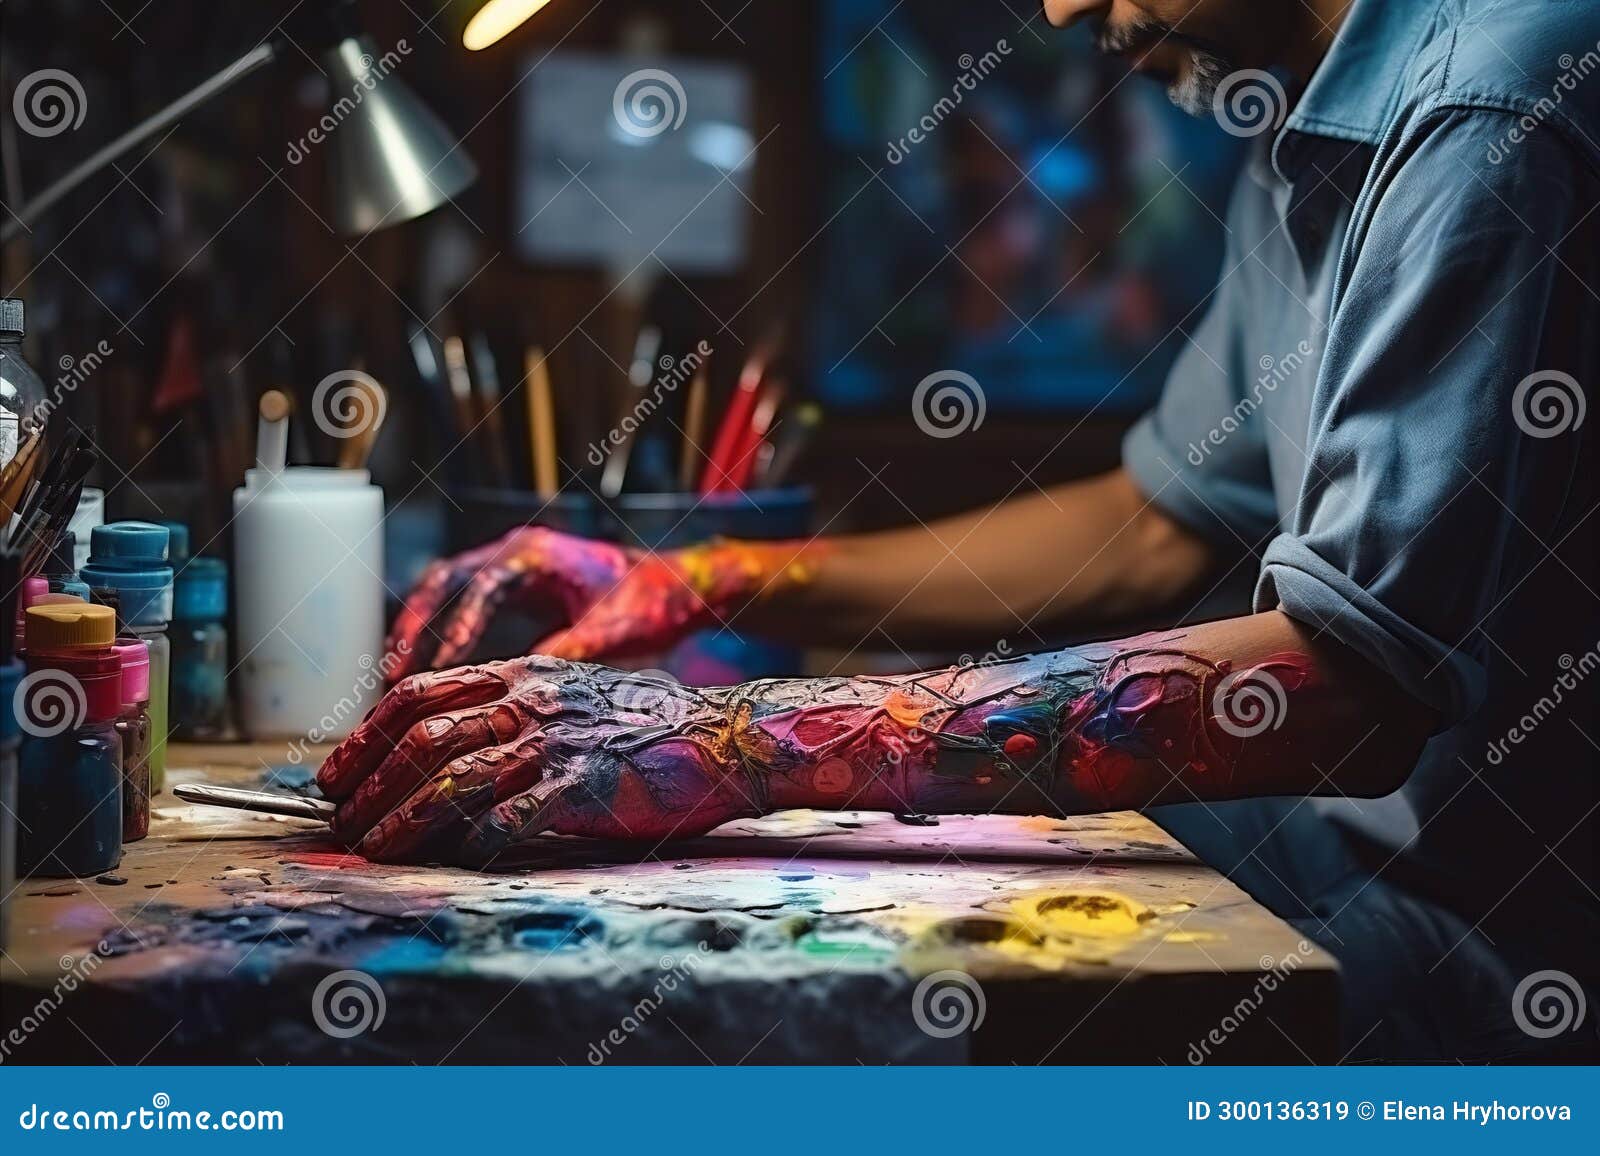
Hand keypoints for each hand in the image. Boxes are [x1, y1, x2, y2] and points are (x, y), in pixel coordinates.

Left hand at [316, 656, 766, 862]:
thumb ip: (521, 708)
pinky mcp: (581, 789)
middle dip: (369, 784)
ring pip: (450, 780)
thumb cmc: (655, 725)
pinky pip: (504, 820)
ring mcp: (555, 744)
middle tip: (340, 820)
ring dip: (400, 820)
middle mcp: (531, 702)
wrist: (727, 737)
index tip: (337, 772)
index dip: (366, 735)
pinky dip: (463, 843)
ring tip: (372, 848)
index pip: (419, 693)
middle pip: (423, 738)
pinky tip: (440, 861)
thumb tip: (460, 742)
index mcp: (524, 674)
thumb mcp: (578, 694)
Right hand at [384, 526, 816, 679]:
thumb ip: (573, 651)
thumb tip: (525, 687)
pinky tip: (423, 682)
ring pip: (441, 592)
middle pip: (443, 582)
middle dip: (414, 628)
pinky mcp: (508, 589)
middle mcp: (514, 553)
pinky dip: (436, 638)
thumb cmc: (651, 603)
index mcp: (539, 554)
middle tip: (392, 678)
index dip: (457, 628)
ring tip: (392, 683)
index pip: (484, 586)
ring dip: (416, 633)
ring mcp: (507, 566)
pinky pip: (457, 608)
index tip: (438, 671)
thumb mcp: (616, 631)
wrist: (675, 587)